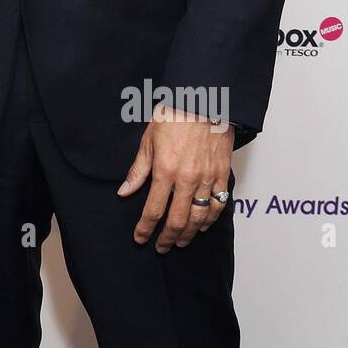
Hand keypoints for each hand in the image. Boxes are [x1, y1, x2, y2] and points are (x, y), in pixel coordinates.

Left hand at [118, 108, 233, 251]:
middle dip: (167, 238)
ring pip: (200, 218)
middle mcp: (187, 179)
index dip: (145, 229)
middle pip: (177, 221)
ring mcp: (208, 178)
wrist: (204, 100)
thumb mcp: (148, 141)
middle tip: (160, 247)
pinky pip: (219, 204)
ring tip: (180, 241)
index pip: (153, 210)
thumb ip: (137, 171)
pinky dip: (211, 219)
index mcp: (165, 171)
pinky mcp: (223, 174)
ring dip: (189, 234)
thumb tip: (124, 192)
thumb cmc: (173, 116)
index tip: (140, 238)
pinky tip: (203, 225)